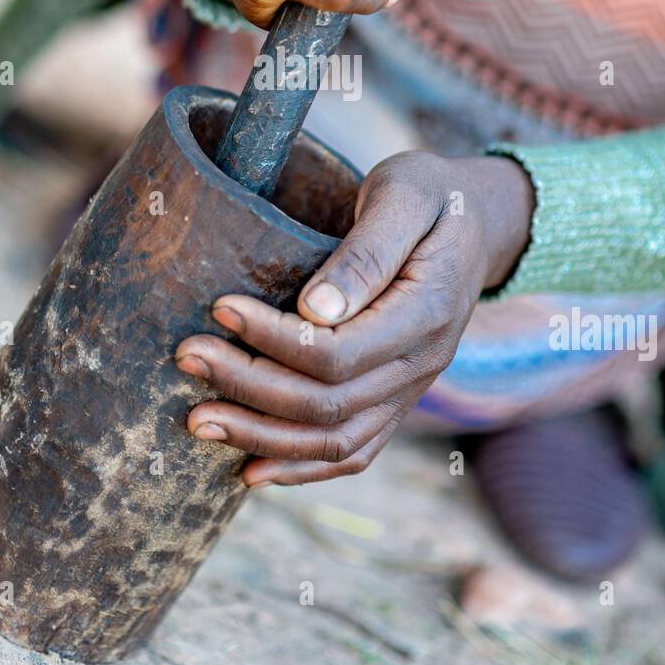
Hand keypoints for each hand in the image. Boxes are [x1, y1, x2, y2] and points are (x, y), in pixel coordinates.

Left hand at [175, 150, 533, 485]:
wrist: (477, 221)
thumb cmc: (430, 195)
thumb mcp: (405, 194)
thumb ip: (367, 250)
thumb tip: (314, 307)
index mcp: (427, 313)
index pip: (339, 353)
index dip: (273, 339)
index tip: (219, 307)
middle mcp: (423, 364)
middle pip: (328, 403)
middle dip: (248, 387)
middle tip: (187, 356)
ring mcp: (411, 389)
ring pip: (335, 441)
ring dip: (262, 438)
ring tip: (197, 421)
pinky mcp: (396, 399)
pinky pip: (353, 451)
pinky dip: (300, 469)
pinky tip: (248, 470)